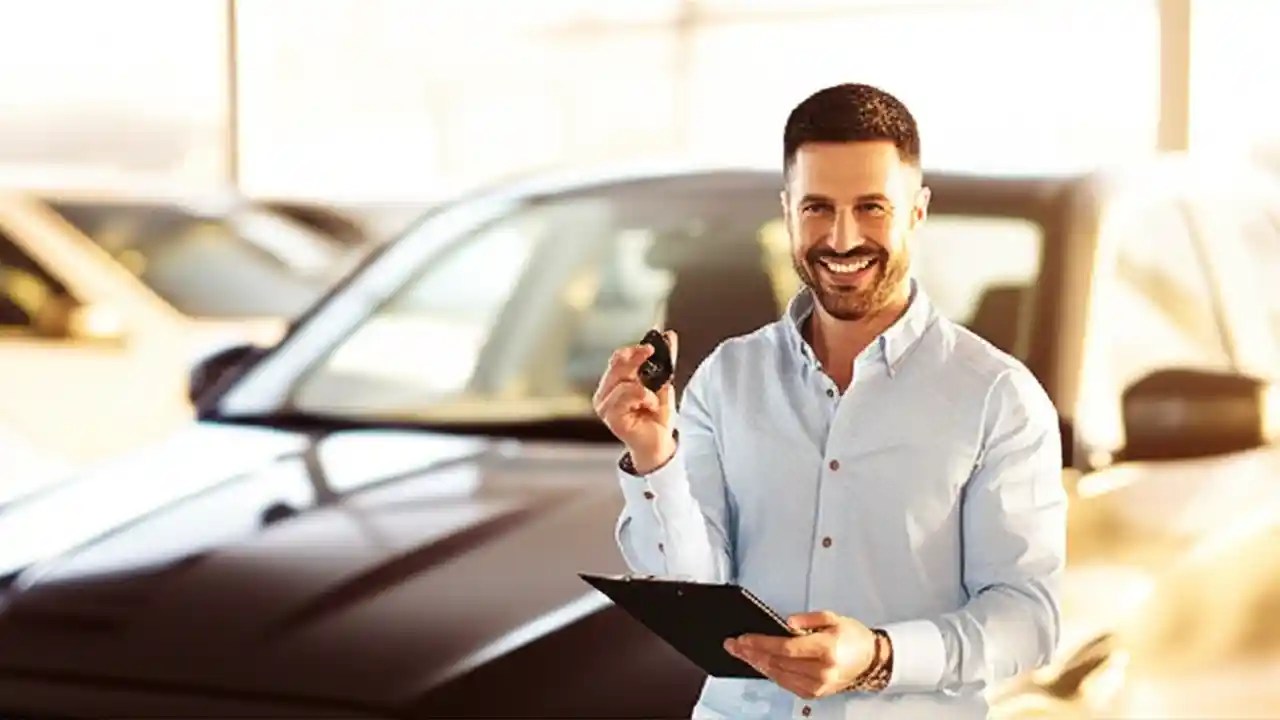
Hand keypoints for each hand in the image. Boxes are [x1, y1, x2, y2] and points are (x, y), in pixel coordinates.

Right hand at [593, 330, 678, 471]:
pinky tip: (649, 408)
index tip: (652, 345)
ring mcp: (605, 407)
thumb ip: (664, 361)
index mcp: (613, 385)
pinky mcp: (612, 418)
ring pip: (624, 381)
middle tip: (651, 354)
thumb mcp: (663, 384)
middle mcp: (604, 395)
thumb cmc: (657, 417)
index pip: (616, 359)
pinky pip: (629, 395)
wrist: (661, 444)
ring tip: (652, 401)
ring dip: (645, 388)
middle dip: (637, 358)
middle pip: (616, 364)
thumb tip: (669, 336)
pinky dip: (645, 398)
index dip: (632, 349)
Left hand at [724, 611, 876, 699]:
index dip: (760, 643)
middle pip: (777, 663)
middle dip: (751, 653)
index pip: (785, 648)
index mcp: (826, 650)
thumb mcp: (833, 617)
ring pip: (778, 675)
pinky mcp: (814, 694)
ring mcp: (817, 686)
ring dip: (757, 664)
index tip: (743, 638)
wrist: (870, 660)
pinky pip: (785, 684)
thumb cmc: (852, 637)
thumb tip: (786, 623)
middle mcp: (821, 671)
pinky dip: (770, 673)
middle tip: (733, 645)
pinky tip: (760, 664)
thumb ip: (809, 618)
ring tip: (741, 653)